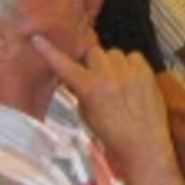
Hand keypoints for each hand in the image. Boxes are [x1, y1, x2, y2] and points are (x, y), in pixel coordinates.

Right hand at [33, 37, 175, 177]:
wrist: (144, 145)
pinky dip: (131, 65)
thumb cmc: (112, 135)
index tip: (38, 39)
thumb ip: (80, 92)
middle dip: (93, 63)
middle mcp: (108, 76)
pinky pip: (134, 56)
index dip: (49, 52)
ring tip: (119, 82)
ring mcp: (129, 72)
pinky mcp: (146, 72)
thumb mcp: (86, 115)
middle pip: (93, 52)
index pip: (64, 66)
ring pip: (114, 53)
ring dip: (112, 64)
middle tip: (98, 77)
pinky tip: (132, 80)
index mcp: (89, 89)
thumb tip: (77, 78)